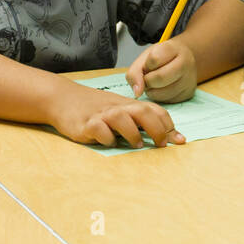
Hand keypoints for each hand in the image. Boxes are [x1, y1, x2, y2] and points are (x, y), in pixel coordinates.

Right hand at [48, 81, 185, 147]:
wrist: (64, 98)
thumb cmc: (98, 107)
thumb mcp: (121, 109)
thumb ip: (141, 121)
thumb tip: (169, 137)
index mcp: (129, 104)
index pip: (155, 110)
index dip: (169, 126)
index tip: (179, 140)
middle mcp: (118, 107)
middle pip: (143, 112)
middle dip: (157, 128)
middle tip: (162, 144)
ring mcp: (102, 115)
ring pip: (121, 119)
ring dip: (133, 133)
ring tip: (137, 145)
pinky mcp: (86, 124)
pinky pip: (99, 130)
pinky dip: (107, 138)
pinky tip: (110, 143)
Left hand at [126, 37, 196, 102]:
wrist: (182, 60)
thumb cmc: (161, 58)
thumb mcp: (146, 57)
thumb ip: (135, 72)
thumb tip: (138, 92)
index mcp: (174, 48)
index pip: (154, 59)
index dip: (146, 65)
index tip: (149, 65)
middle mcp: (186, 63)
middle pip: (159, 78)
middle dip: (147, 81)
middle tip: (148, 77)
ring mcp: (189, 79)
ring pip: (162, 93)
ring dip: (152, 91)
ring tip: (155, 82)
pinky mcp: (188, 93)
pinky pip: (167, 100)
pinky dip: (160, 96)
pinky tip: (163, 88)